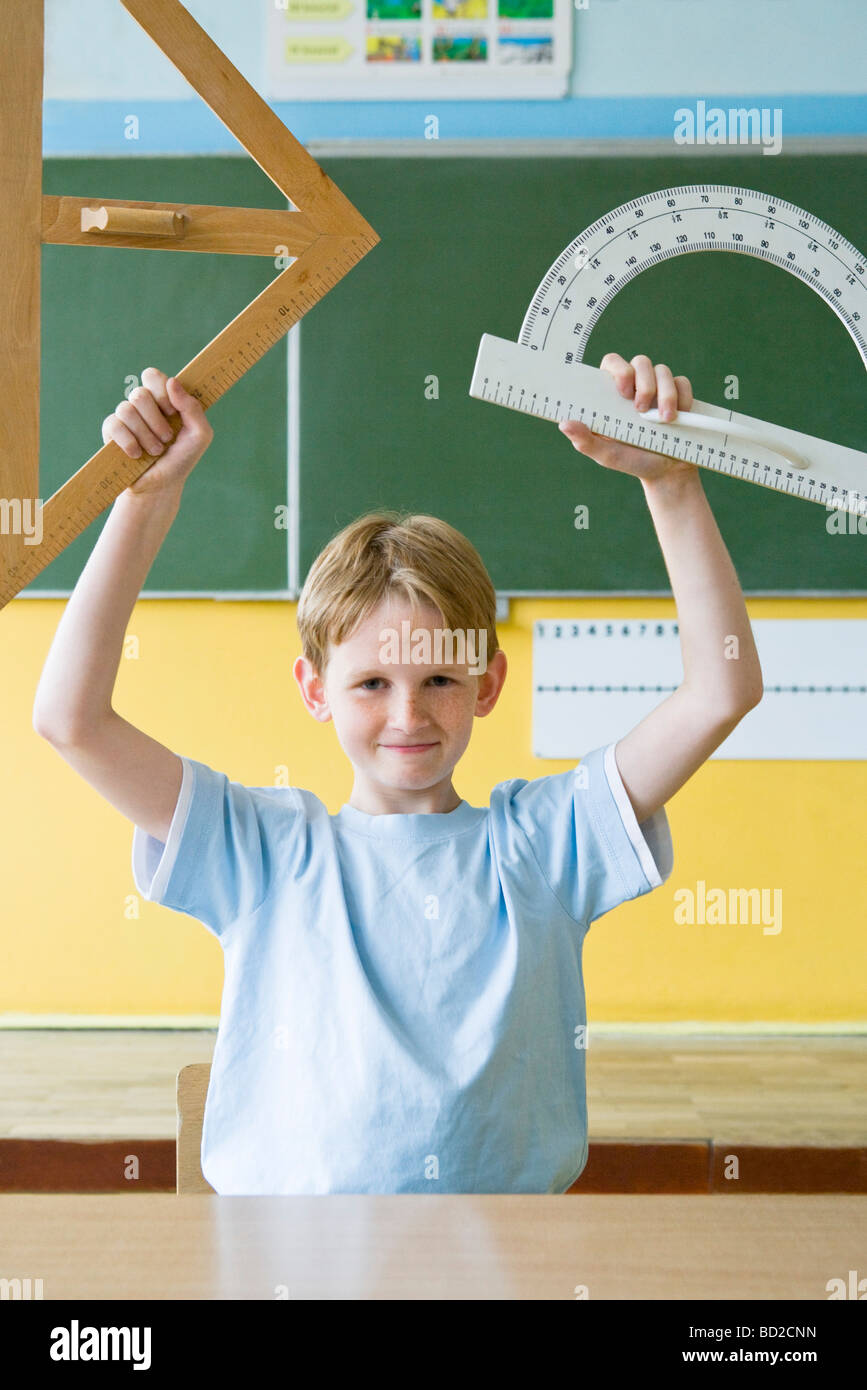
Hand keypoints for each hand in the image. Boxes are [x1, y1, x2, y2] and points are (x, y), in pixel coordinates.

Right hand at [101, 368, 213, 496]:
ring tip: (155, 451)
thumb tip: (172, 382)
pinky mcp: (111, 430)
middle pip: (139, 394)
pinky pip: (114, 425)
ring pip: (126, 410)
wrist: (161, 485)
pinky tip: (137, 455)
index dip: (161, 392)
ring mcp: (125, 416)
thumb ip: (193, 408)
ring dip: (146, 436)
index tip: (173, 412)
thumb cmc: (181, 458)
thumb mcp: (199, 435)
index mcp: (162, 399)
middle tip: (167, 438)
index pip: (152, 376)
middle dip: (156, 421)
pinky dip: (130, 443)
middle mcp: (142, 404)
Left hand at [559, 353, 697, 483]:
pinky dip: (682, 398)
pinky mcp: (679, 394)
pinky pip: (682, 383)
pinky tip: (679, 418)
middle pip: (641, 361)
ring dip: (666, 394)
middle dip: (645, 384)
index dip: (619, 369)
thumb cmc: (632, 460)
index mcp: (614, 394)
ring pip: (663, 371)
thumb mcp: (607, 455)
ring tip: (665, 420)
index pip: (612, 363)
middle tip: (642, 411)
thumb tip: (563, 424)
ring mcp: (659, 388)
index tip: (624, 391)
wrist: (666, 472)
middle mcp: (636, 386)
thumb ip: (586, 441)